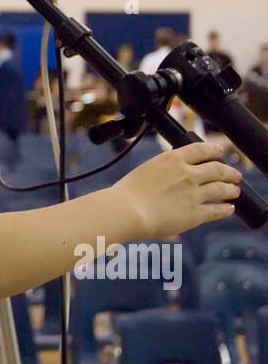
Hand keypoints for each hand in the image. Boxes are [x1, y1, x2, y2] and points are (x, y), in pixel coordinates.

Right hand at [110, 140, 241, 239]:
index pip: (201, 149)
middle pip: (217, 169)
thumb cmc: (128, 192)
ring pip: (221, 189)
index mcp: (172, 159)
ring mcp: (194, 194)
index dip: (214, 149)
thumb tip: (171, 175)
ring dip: (231, 189)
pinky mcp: (195, 214)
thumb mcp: (146, 170)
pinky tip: (229, 209)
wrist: (128, 210)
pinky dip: (225, 209)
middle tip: (235, 174)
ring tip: (235, 190)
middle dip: (228, 171)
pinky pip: (217, 210)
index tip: (220, 150)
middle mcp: (188, 174)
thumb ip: (164, 170)